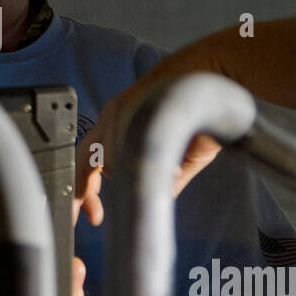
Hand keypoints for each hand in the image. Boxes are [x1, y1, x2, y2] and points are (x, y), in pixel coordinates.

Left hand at [74, 84, 223, 227]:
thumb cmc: (201, 112)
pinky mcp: (125, 107)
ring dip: (135, 172)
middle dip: (81, 194)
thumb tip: (156, 201)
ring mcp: (116, 113)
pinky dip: (146, 160)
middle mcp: (111, 119)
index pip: (87, 164)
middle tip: (92, 219)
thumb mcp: (181, 156)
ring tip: (172, 168)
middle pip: (80, 161)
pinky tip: (175, 161)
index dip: (87, 192)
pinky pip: (121, 146)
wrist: (215, 76)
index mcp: (118, 128)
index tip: (94, 217)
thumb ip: (165, 179)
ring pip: (105, 159)